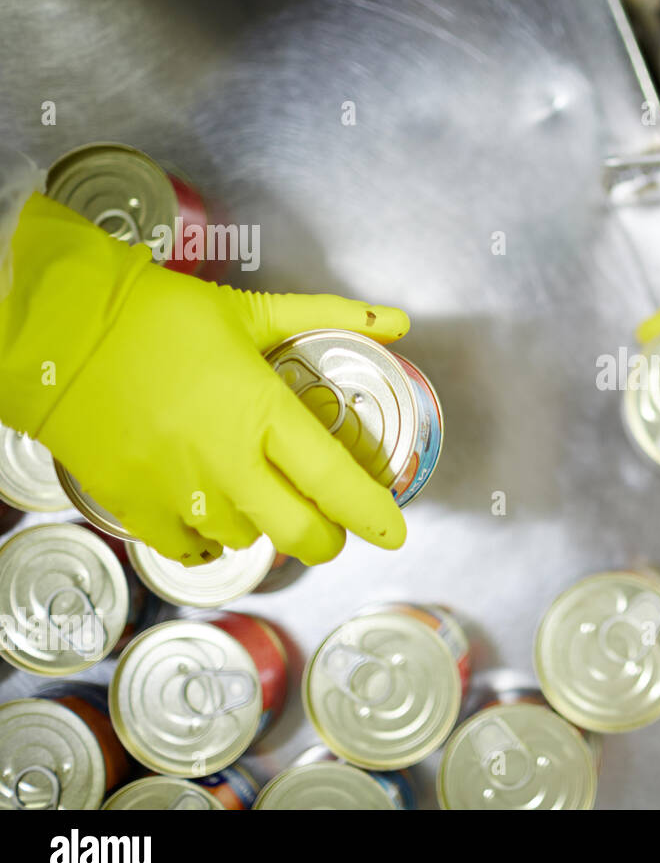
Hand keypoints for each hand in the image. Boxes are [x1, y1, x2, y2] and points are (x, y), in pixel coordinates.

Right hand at [0, 193, 408, 563]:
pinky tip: (209, 511)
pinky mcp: (136, 509)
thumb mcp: (252, 310)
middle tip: (328, 522)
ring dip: (263, 526)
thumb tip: (398, 321)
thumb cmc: (158, 316)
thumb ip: (332, 318)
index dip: (372, 515)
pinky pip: (190, 551)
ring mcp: (180, 494)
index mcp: (263, 414)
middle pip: (301, 533)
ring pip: (248, 542)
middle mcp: (227, 464)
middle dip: (326, 537)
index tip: (394, 532)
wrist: (59, 331)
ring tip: (256, 492)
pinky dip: (208, 539)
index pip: (336, 482)